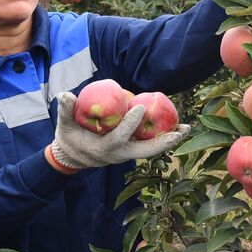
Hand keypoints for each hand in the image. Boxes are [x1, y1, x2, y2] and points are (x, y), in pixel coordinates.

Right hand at [48, 92, 189, 170]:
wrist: (73, 156)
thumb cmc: (70, 138)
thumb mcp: (64, 125)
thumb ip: (65, 111)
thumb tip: (65, 95)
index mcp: (104, 149)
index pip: (119, 138)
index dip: (130, 124)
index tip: (140, 107)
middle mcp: (120, 155)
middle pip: (145, 151)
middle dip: (163, 142)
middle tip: (179, 132)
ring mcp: (128, 154)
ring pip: (152, 149)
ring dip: (169, 140)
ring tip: (186, 128)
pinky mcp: (132, 150)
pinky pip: (150, 144)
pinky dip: (164, 137)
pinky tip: (178, 127)